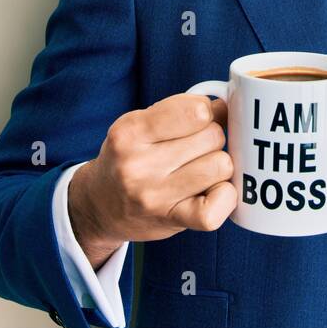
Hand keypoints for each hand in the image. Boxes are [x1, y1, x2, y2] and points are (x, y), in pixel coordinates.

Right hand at [68, 93, 235, 269]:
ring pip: (221, 166)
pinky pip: (215, 209)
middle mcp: (138, 164)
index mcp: (130, 131)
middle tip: (194, 149)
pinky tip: (212, 192)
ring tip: (199, 169)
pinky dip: (224, 198)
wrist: (99, 205)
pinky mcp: (170, 221)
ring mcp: (154, 196)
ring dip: (218, 166)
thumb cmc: (128, 157)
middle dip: (211, 138)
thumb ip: (181, 110)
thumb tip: (227, 106)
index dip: (207, 111)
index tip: (199, 119)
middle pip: (213, 137)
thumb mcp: (140, 124)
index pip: (197, 110)